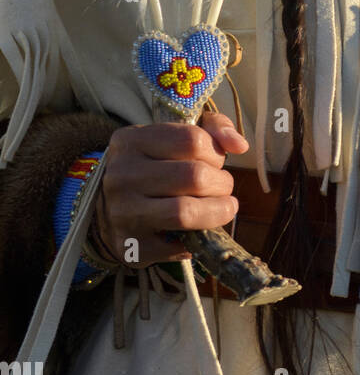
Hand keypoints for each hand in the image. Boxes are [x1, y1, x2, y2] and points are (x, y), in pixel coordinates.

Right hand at [93, 113, 248, 267]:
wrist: (105, 207)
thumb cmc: (152, 164)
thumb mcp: (173, 135)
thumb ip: (212, 128)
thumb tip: (240, 145)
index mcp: (132, 140)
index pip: (192, 140)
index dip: (216, 152)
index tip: (216, 161)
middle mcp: (122, 175)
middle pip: (195, 177)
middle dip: (222, 184)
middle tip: (222, 187)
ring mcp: (123, 212)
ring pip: (186, 212)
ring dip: (218, 211)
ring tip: (224, 208)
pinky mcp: (130, 246)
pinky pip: (178, 246)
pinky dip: (197, 239)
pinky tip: (197, 231)